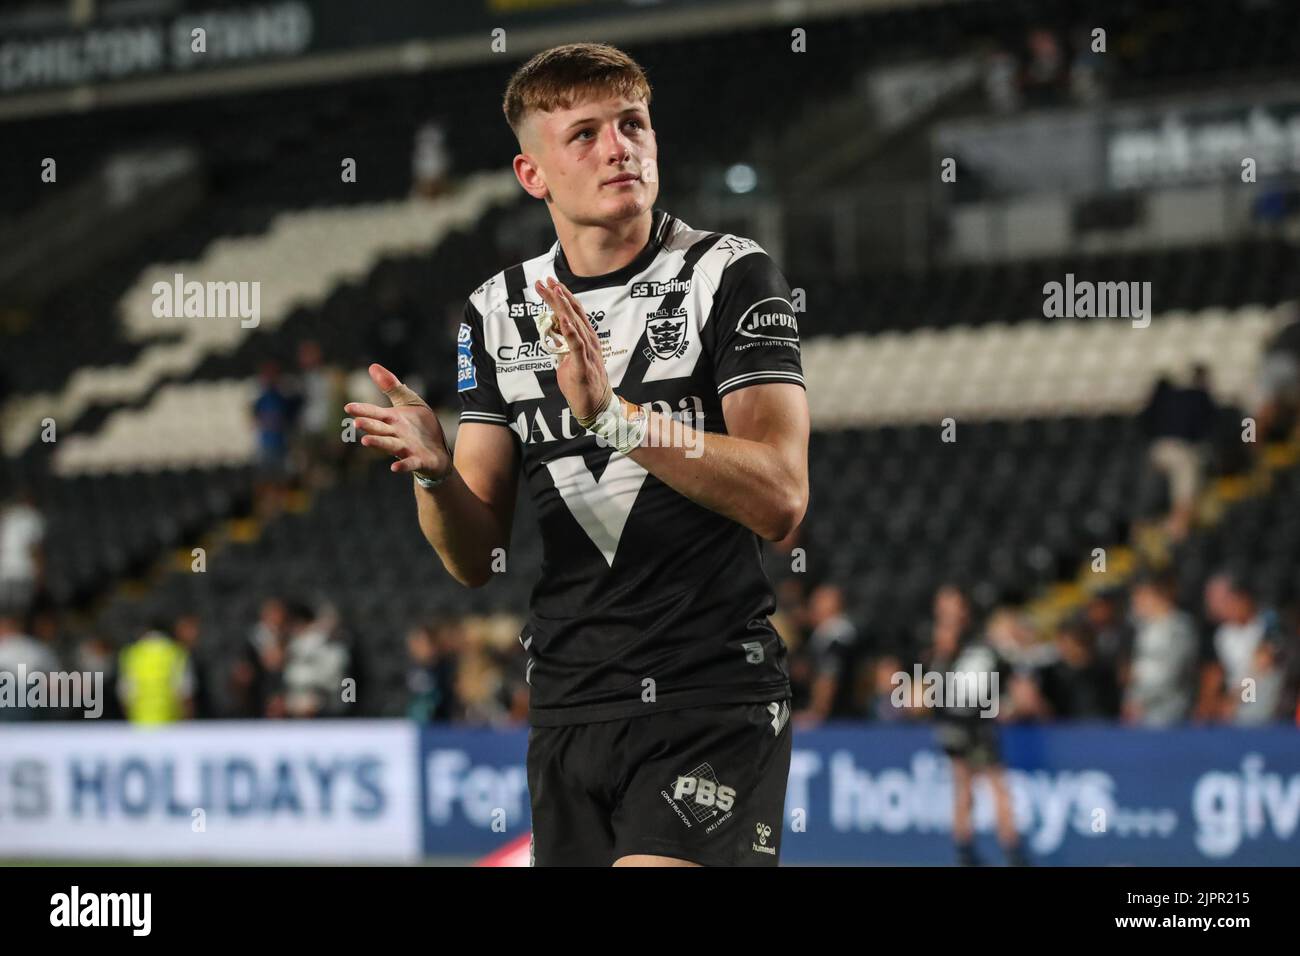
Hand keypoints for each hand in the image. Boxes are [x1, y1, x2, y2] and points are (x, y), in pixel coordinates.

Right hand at [345, 364, 451, 479]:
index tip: (348, 407)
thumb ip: (392, 386)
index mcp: (391, 419)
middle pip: (379, 429)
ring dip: (378, 443)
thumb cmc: (420, 426)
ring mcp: (405, 448)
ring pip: (389, 445)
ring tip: (366, 441)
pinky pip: (409, 463)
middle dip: (369, 426)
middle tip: (356, 423)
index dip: (363, 410)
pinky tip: (394, 468)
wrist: (437, 450)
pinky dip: (402, 465)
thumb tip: (372, 366)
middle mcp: (395, 434)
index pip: (374, 413)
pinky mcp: (418, 460)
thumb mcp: (408, 401)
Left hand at [534, 276, 610, 421]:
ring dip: (564, 307)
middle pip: (573, 314)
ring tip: (554, 291)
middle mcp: (589, 341)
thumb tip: (552, 332)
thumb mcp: (568, 360)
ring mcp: (588, 353)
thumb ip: (562, 345)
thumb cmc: (583, 384)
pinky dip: (571, 333)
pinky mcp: (584, 366)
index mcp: (586, 339)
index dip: (561, 297)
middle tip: (546, 280)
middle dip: (558, 296)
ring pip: (575, 325)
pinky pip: (577, 347)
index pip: (572, 313)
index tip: (548, 283)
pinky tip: (564, 321)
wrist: (596, 407)